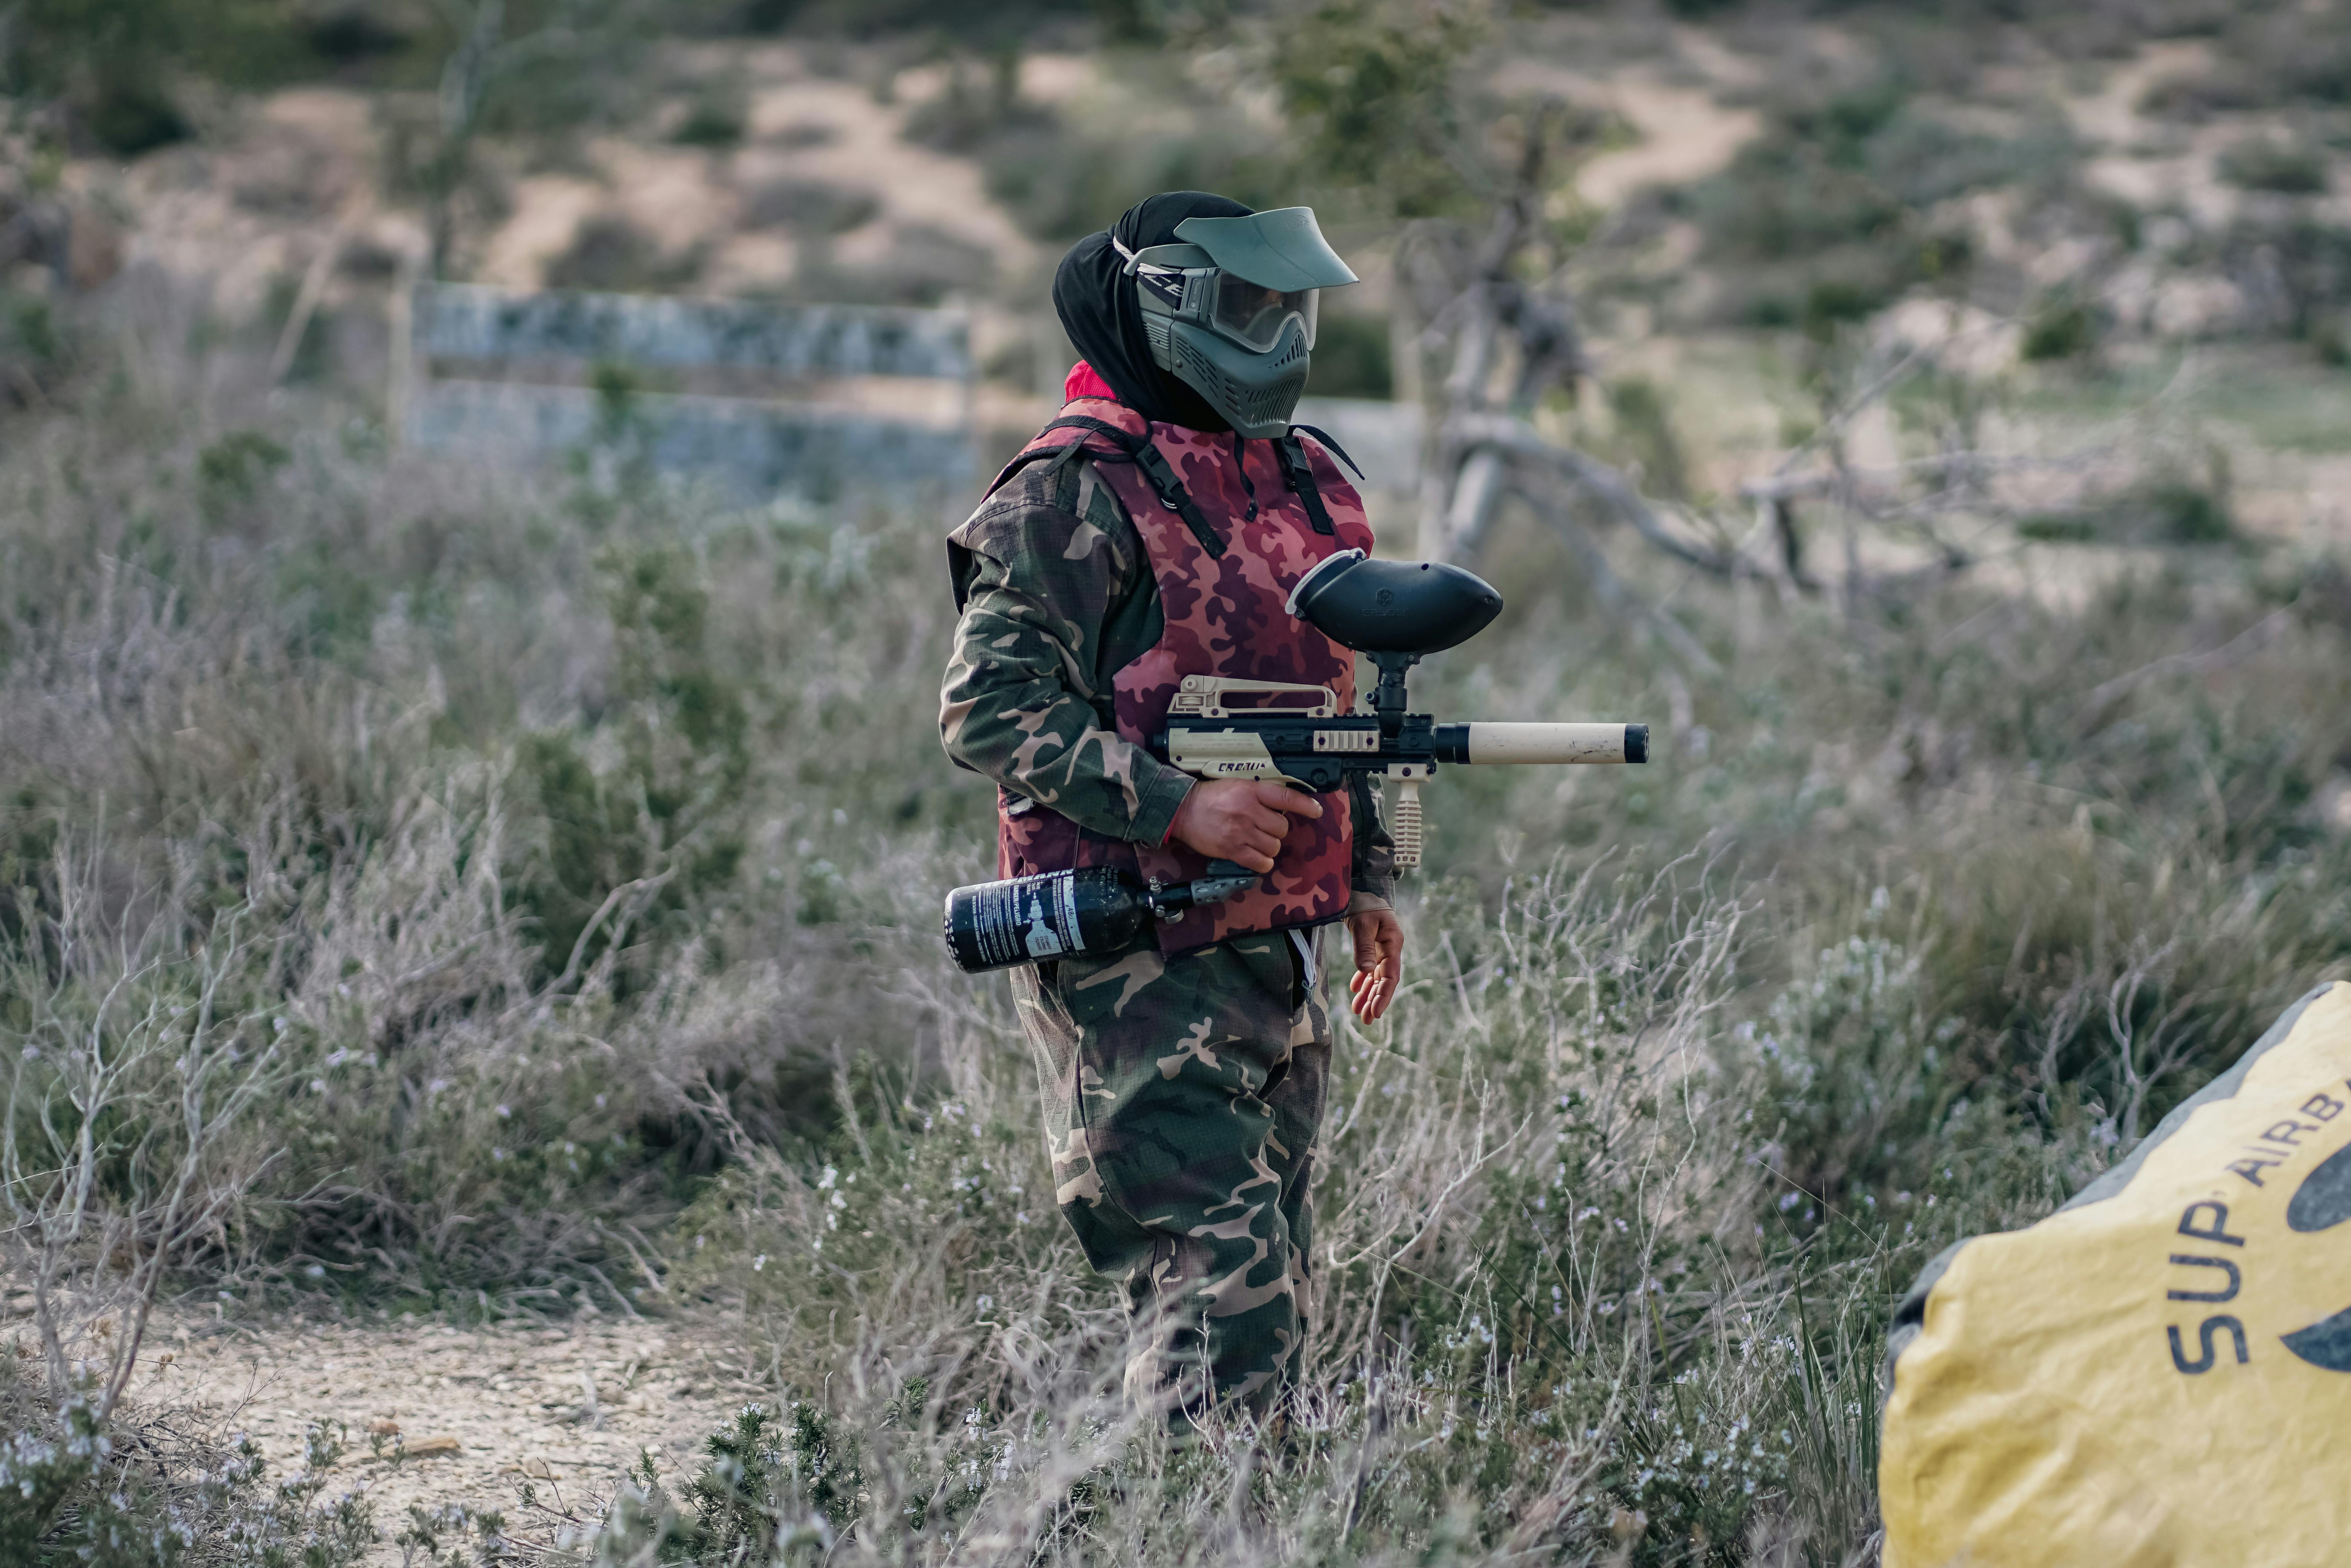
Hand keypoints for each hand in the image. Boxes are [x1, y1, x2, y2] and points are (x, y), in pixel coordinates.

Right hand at [1167, 779, 1322, 873]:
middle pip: (1282, 827)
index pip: (1286, 797)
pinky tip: (1258, 856)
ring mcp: (1241, 832)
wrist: (1183, 810)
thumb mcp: (1238, 785)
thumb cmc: (1212, 797)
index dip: (1305, 805)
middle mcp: (1248, 811)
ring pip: (1274, 846)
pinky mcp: (1232, 850)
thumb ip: (1260, 795)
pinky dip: (1263, 862)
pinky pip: (1260, 862)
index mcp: (1251, 792)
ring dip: (1270, 846)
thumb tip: (1284, 807)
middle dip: (1277, 829)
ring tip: (1258, 840)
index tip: (1316, 810)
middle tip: (1264, 827)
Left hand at [1346, 907, 1404, 1021]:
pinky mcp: (1372, 946)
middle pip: (1384, 980)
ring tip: (1358, 1011)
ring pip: (1376, 976)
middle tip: (1366, 1020)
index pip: (1391, 976)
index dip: (1384, 995)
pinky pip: (1369, 967)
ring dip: (1368, 993)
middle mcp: (1390, 949)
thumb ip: (1363, 947)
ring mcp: (1381, 948)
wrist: (1364, 887)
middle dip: (1375, 1000)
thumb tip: (1365, 971)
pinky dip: (1363, 979)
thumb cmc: (1365, 903)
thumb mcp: (1363, 924)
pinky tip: (1355, 989)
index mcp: (1393, 944)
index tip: (1375, 1013)